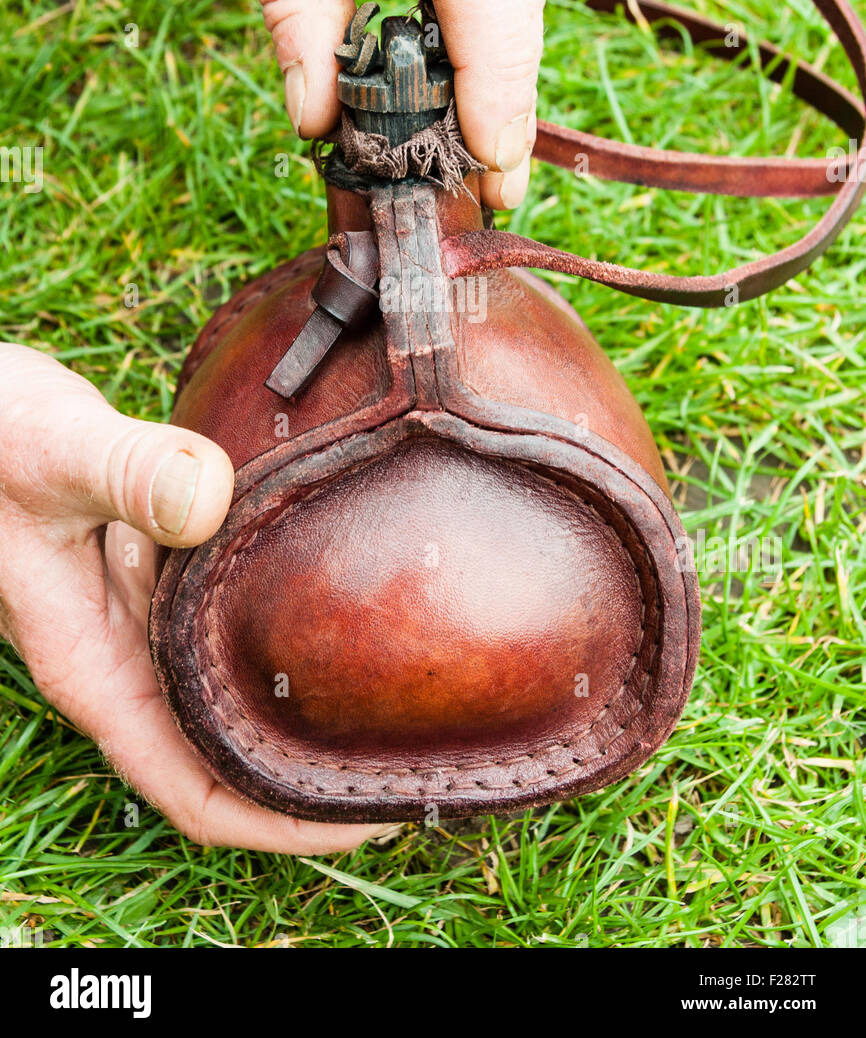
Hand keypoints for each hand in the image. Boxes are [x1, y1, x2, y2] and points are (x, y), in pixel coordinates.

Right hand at [0, 344, 382, 851]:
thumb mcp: (56, 449)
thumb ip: (128, 471)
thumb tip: (210, 501)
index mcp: (95, 667)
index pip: (193, 791)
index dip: (279, 826)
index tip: (365, 820)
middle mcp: (122, 658)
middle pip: (224, 760)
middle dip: (309, 781)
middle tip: (408, 762)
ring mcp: (139, 619)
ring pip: (227, 700)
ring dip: (300, 718)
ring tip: (393, 708)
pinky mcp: (155, 572)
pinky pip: (225, 633)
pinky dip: (280, 641)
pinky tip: (339, 610)